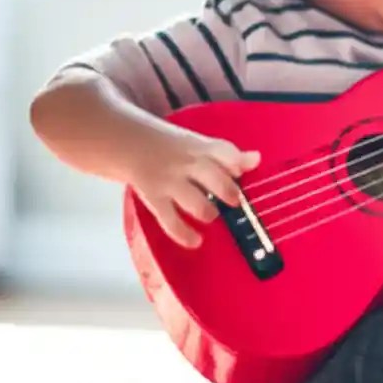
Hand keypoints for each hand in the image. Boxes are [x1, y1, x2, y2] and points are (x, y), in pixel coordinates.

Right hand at [126, 129, 260, 247]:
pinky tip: (195, 241)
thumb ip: (227, 154)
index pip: (225, 152)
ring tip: (210, 214)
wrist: (125, 142)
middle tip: (233, 201)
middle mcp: (187, 163)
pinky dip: (185, 235)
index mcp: (200, 147)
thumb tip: (257, 159)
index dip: (237, 164)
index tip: (241, 173)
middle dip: (229, 193)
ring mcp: (170, 182)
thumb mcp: (197, 143)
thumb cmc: (168, 146)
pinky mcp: (154, 199)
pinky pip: (171, 222)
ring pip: (198, 204)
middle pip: (216, 179)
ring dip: (209, 213)